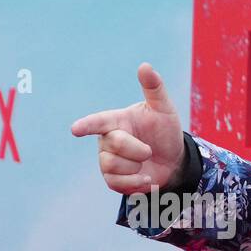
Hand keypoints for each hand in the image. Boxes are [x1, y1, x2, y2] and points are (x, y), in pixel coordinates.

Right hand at [70, 62, 186, 193]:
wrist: (174, 160)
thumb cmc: (165, 131)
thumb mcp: (164, 109)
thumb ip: (154, 88)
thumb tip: (145, 66)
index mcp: (116, 121)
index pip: (99, 122)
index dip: (88, 125)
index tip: (76, 129)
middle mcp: (107, 140)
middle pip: (113, 146)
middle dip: (138, 150)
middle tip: (149, 150)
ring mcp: (108, 160)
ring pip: (112, 167)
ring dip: (136, 169)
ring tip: (146, 164)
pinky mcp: (113, 179)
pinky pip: (116, 185)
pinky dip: (135, 184)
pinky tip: (146, 178)